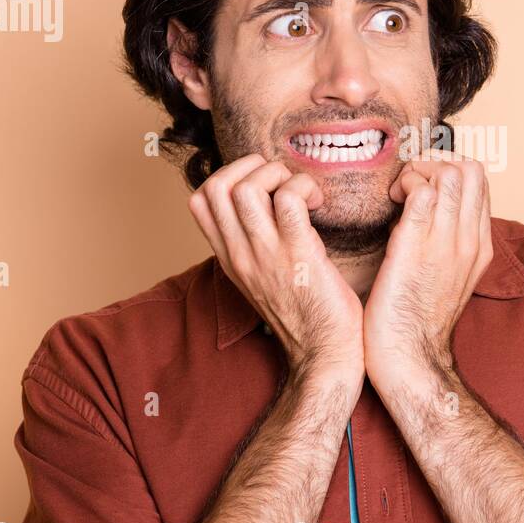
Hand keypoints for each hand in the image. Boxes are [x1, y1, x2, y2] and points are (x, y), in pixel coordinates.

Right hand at [189, 153, 363, 391]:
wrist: (324, 356)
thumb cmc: (306, 315)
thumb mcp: (265, 278)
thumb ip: (256, 246)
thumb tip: (266, 209)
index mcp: (230, 258)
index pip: (199, 201)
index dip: (230, 176)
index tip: (265, 187)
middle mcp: (240, 254)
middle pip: (215, 186)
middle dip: (251, 166)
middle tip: (283, 182)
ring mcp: (266, 255)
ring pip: (246, 188)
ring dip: (278, 174)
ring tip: (303, 193)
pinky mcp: (299, 255)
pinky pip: (288, 200)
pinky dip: (304, 187)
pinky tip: (320, 203)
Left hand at [362, 148, 493, 395]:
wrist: (410, 359)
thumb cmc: (417, 322)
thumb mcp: (447, 280)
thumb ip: (447, 247)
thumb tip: (430, 218)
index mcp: (480, 247)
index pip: (480, 183)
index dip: (447, 172)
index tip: (421, 188)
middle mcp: (469, 239)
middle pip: (472, 169)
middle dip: (436, 162)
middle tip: (409, 183)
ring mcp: (446, 242)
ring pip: (451, 172)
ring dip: (419, 170)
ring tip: (399, 194)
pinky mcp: (416, 245)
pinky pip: (421, 191)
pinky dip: (404, 185)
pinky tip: (389, 204)